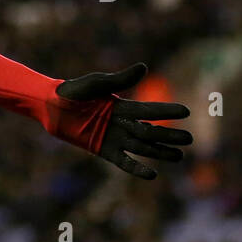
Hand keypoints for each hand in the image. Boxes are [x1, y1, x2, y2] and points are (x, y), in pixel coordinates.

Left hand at [55, 64, 191, 179]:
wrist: (50, 105)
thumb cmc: (72, 91)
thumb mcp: (96, 83)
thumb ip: (119, 79)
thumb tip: (144, 68)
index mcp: (121, 106)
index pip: (148, 110)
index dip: (167, 111)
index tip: (186, 111)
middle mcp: (120, 122)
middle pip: (149, 131)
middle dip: (169, 135)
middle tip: (190, 140)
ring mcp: (112, 136)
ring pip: (141, 146)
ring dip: (159, 152)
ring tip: (179, 156)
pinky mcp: (102, 149)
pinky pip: (122, 160)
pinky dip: (136, 167)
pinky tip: (152, 174)